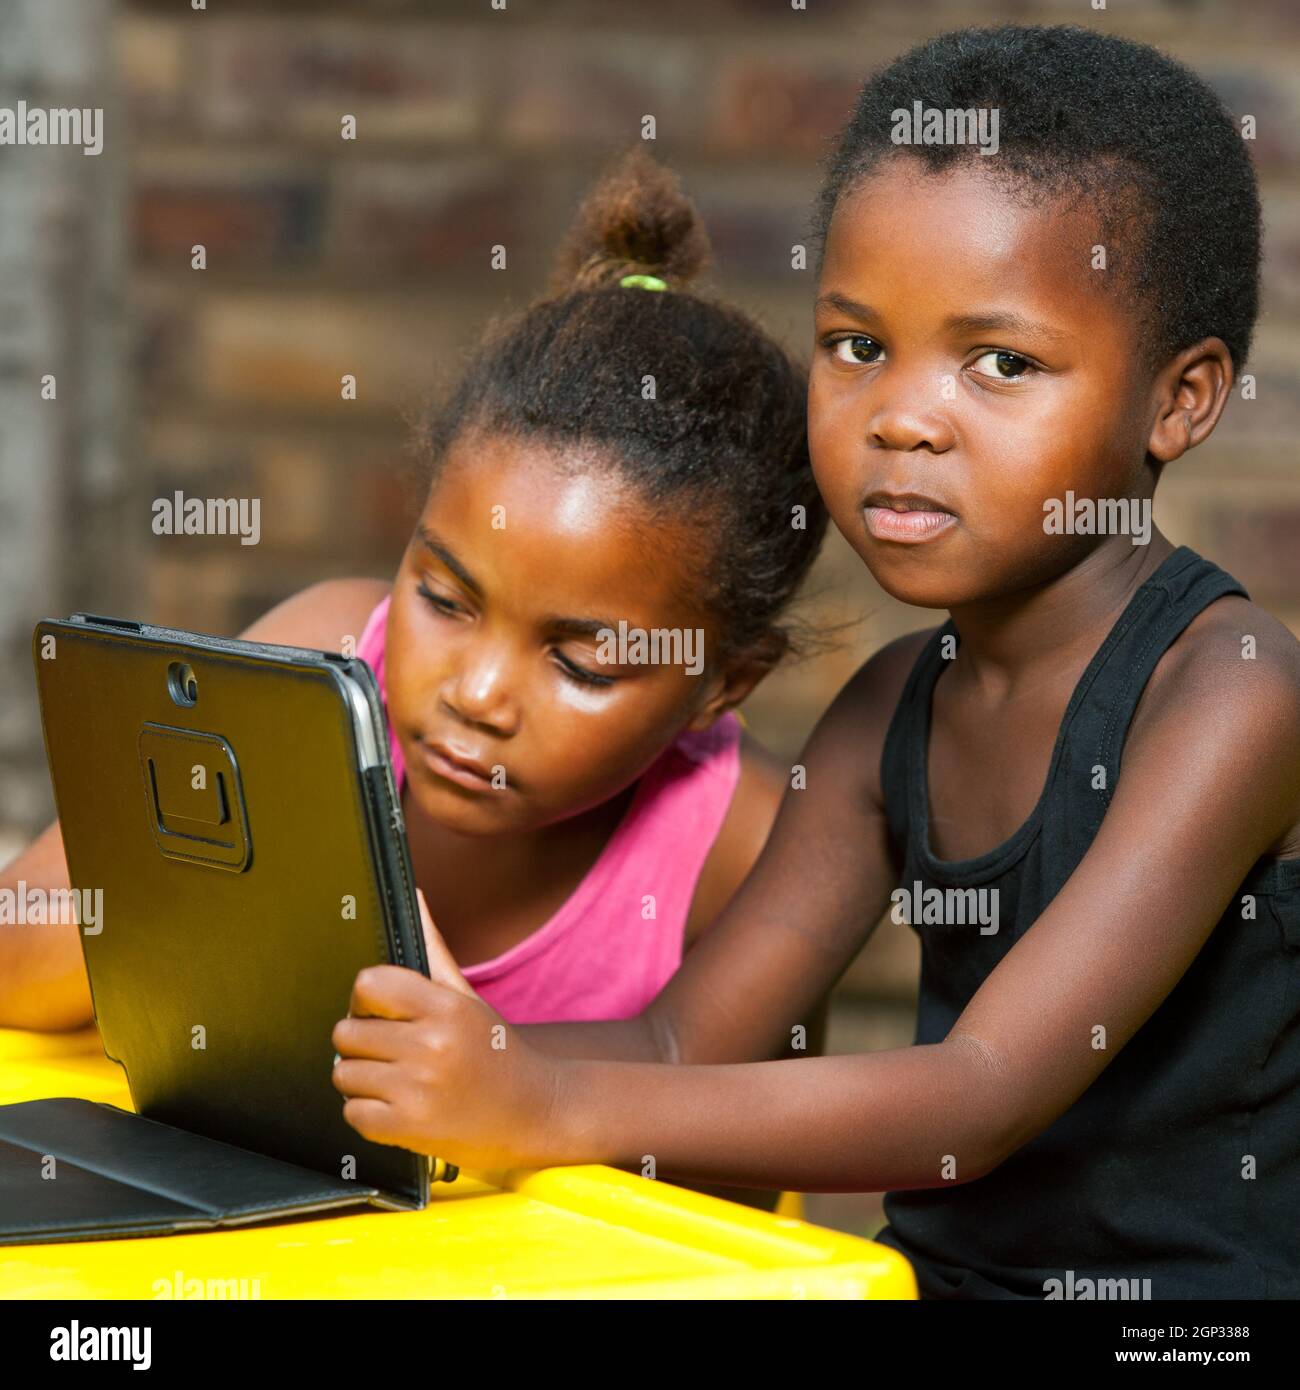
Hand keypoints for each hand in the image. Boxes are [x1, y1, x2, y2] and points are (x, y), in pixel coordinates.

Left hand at [331, 890, 564, 1170]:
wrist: (535, 1111)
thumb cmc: (495, 1050)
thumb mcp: (467, 998)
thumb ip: (433, 949)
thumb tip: (413, 896)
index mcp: (444, 1008)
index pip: (368, 984)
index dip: (365, 999)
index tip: (379, 1011)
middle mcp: (430, 1046)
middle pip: (346, 1033)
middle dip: (362, 1043)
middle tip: (392, 1051)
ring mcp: (418, 1091)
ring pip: (344, 1075)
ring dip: (363, 1079)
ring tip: (396, 1080)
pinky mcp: (408, 1130)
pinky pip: (353, 1114)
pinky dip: (369, 1113)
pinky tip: (399, 1106)